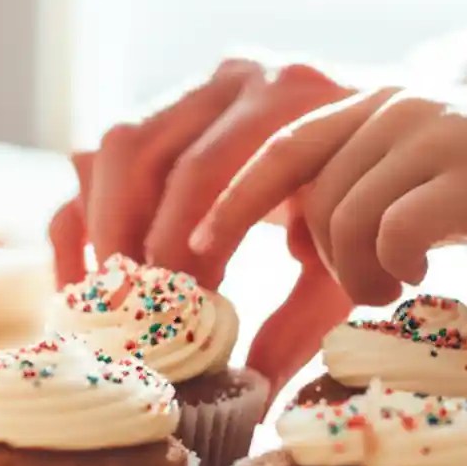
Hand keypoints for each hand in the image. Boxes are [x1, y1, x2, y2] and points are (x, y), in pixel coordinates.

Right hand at [49, 58, 354, 392]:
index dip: (181, 238)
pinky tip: (82, 287)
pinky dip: (80, 224)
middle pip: (140, 151)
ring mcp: (186, 93)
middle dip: (127, 236)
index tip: (183, 304)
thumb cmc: (368, 197)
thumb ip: (306, 313)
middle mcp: (228, 80)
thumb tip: (254, 385)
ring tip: (106, 298)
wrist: (386, 128)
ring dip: (99, 227)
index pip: (207, 169)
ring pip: (107, 150)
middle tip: (134, 307)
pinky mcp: (155, 120)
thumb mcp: (349, 250)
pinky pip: (91, 164)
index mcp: (284, 98)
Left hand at [192, 86, 466, 305]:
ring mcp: (433, 137)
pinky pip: (393, 233)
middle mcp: (395, 110)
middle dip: (314, 257)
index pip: (281, 148)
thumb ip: (360, 196)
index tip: (194, 246)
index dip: (232, 199)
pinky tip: (418, 273)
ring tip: (389, 287)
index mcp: (375, 105)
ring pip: (344, 220)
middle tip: (337, 294)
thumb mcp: (421, 174)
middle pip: (311, 197)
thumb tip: (301, 249)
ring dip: (356, 273)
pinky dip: (392, 266)